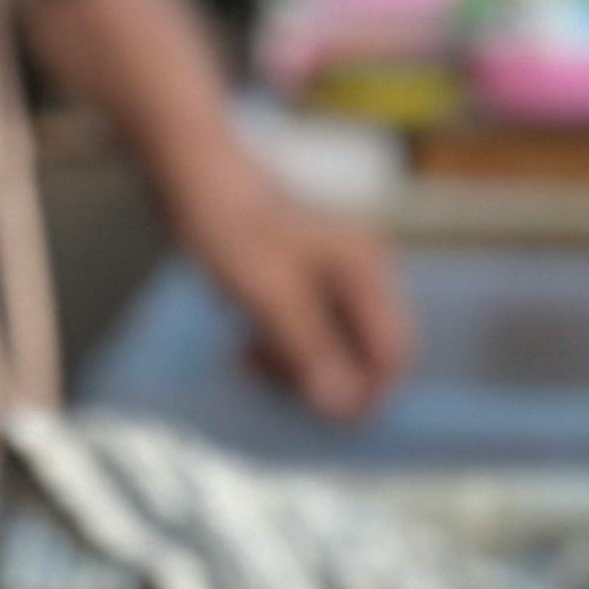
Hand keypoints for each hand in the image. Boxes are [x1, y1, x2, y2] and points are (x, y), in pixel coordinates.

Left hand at [173, 155, 413, 424]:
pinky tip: (247, 351)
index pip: (395, 354)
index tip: (318, 412)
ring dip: (295, 373)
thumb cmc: (232, 225)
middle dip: (322, 383)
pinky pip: (311, 344)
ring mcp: (336, 287)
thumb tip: (345, 406)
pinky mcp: (309, 293)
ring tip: (248, 361)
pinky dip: (283, 357)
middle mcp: (362, 279)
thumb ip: (310, 348)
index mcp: (366, 272)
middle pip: (367, 361)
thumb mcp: (268, 293)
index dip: (367, 392)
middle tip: (268, 376)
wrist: (194, 176)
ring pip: (336, 358)